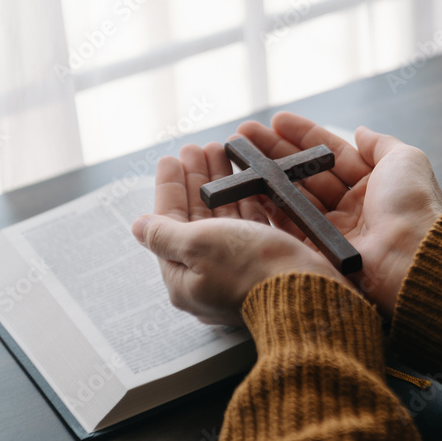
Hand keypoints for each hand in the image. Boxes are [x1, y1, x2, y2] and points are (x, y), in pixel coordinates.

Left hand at [131, 143, 350, 326]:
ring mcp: (238, 270)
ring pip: (224, 219)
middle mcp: (208, 276)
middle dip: (197, 180)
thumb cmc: (248, 271)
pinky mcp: (265, 263)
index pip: (168, 225)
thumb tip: (136, 226)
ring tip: (222, 152)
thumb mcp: (197, 246)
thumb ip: (164, 234)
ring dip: (221, 185)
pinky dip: (246, 199)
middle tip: (199, 147)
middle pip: (196, 219)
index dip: (170, 188)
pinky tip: (247, 179)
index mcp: (183, 279)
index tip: (172, 157)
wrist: (305, 293)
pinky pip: (250, 226)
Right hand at [237, 112, 441, 316]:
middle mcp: (352, 206)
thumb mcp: (406, 160)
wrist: (409, 256)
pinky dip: (267, 205)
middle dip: (275, 152)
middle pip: (306, 173)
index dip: (304, 136)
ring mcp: (334, 229)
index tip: (276, 121)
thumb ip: (381, 144)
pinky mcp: (318, 251)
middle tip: (244, 135)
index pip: (331, 153)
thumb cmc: (411, 205)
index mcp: (373, 183)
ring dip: (265, 175)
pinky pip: (288, 224)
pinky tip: (246, 186)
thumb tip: (361, 131)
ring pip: (293, 195)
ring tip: (237, 155)